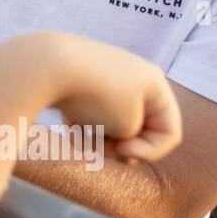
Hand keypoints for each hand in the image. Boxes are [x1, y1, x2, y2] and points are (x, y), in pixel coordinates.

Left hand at [0, 32, 181, 163]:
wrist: (46, 66)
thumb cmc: (93, 97)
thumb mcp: (126, 126)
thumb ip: (132, 135)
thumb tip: (114, 132)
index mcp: (154, 82)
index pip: (170, 132)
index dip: (149, 151)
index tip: (121, 151)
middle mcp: (133, 75)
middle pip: (139, 129)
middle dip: (121, 146)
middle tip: (101, 149)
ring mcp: (105, 76)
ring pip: (111, 124)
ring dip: (98, 139)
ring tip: (80, 136)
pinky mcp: (79, 80)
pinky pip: (89, 115)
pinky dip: (81, 125)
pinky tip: (67, 123)